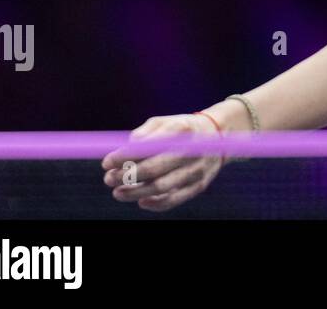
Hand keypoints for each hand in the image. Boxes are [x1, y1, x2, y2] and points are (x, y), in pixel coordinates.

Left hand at [101, 112, 227, 212]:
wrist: (220, 135)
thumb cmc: (182, 128)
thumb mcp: (165, 121)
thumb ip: (143, 134)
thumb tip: (123, 151)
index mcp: (180, 130)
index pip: (147, 147)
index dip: (123, 157)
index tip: (106, 162)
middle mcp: (191, 150)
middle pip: (153, 169)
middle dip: (126, 176)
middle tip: (108, 179)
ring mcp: (196, 169)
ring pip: (161, 187)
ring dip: (135, 193)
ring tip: (118, 192)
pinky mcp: (199, 185)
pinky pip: (174, 200)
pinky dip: (155, 204)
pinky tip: (140, 201)